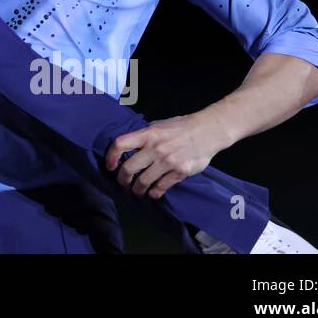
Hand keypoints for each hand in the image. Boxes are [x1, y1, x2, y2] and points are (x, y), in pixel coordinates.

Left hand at [103, 113, 228, 198]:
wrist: (207, 132)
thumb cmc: (181, 126)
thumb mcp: (159, 125)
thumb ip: (144, 136)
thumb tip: (130, 146)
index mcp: (148, 134)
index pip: (120, 144)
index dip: (111, 156)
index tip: (110, 166)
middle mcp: (155, 148)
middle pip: (129, 168)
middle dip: (122, 179)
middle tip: (123, 182)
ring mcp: (167, 161)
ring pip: (143, 181)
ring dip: (137, 189)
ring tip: (137, 191)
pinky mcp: (179, 172)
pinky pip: (161, 187)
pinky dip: (154, 192)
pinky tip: (153, 192)